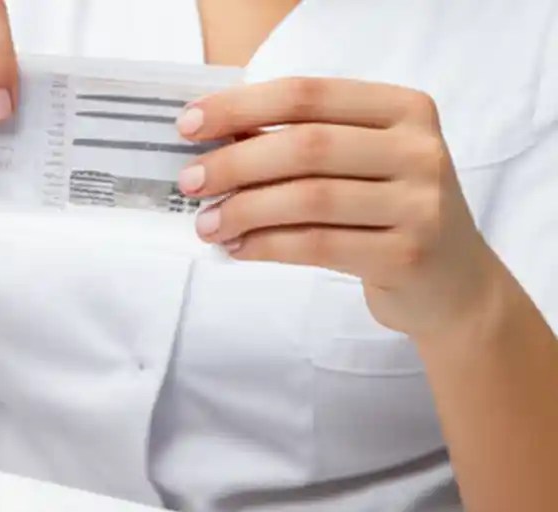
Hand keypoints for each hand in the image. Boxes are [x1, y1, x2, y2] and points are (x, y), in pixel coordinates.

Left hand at [178, 77, 502, 339]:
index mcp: (404, 109)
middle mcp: (418, 149)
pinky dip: (266, 245)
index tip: (189, 125)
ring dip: (244, 211)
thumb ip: (298, 144)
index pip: (308, 95)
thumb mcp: (358, 164)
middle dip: (234, 164)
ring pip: (309, 198)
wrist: (454, 284)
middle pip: (305, 146)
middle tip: (190, 183)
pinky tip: (238, 248)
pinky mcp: (407, 254)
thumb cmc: (389, 213)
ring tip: (207, 224)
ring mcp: (419, 203)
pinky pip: (317, 244)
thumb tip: (216, 137)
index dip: (241, 106)